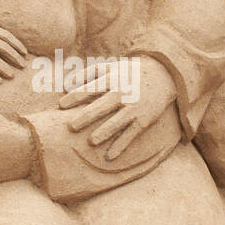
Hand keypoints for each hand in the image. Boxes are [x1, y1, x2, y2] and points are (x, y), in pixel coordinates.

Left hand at [58, 55, 177, 160]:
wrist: (163, 75)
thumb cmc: (128, 72)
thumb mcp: (110, 67)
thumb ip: (87, 74)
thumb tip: (65, 86)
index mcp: (112, 79)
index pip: (90, 88)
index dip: (74, 97)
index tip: (61, 106)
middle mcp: (122, 94)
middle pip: (101, 106)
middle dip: (86, 116)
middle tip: (71, 127)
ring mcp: (133, 108)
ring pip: (117, 122)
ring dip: (104, 132)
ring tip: (91, 141)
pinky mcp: (143, 120)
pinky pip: (131, 134)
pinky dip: (121, 146)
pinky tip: (110, 157)